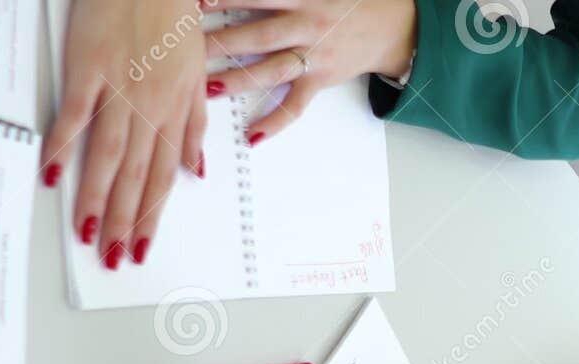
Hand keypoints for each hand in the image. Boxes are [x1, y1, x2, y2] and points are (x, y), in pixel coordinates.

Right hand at [42, 0, 207, 268]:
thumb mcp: (196, 72)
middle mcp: (150, 106)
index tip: (141, 247)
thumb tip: (198, 170)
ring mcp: (119, 88)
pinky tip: (52, 174)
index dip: (152, 216)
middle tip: (112, 258)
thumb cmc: (170, 18)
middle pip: (137, 176)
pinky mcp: (90, 68)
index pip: (164, 176)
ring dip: (97, 198)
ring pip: (110, 155)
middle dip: (125, 222)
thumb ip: (195, 124)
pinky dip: (63, 144)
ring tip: (86, 234)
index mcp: (176, 110)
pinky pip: (76, 114)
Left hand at [202, 0, 417, 144]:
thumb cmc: (346, 3)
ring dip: (238, 81)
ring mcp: (313, 57)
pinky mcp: (320, 81)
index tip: (197, 1)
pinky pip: (296, 106)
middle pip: (258, 35)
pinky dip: (275, 123)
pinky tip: (253, 134)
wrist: (390, 28)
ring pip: (271, 70)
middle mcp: (306, 27)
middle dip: (221, 42)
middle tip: (188, 49)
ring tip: (209, 89)